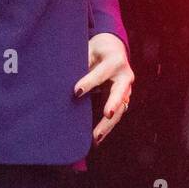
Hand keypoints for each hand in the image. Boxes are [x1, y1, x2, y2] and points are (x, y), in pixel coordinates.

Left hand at [74, 32, 134, 146]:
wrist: (114, 49)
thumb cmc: (97, 50)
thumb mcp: (89, 50)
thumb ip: (81, 63)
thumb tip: (62, 78)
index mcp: (114, 61)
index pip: (101, 74)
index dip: (89, 82)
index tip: (76, 92)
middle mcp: (124, 76)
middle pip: (120, 93)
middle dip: (113, 104)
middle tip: (106, 115)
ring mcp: (126, 89)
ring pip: (121, 108)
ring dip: (109, 124)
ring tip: (96, 138)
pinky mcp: (123, 99)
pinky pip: (117, 115)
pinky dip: (107, 127)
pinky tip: (97, 138)